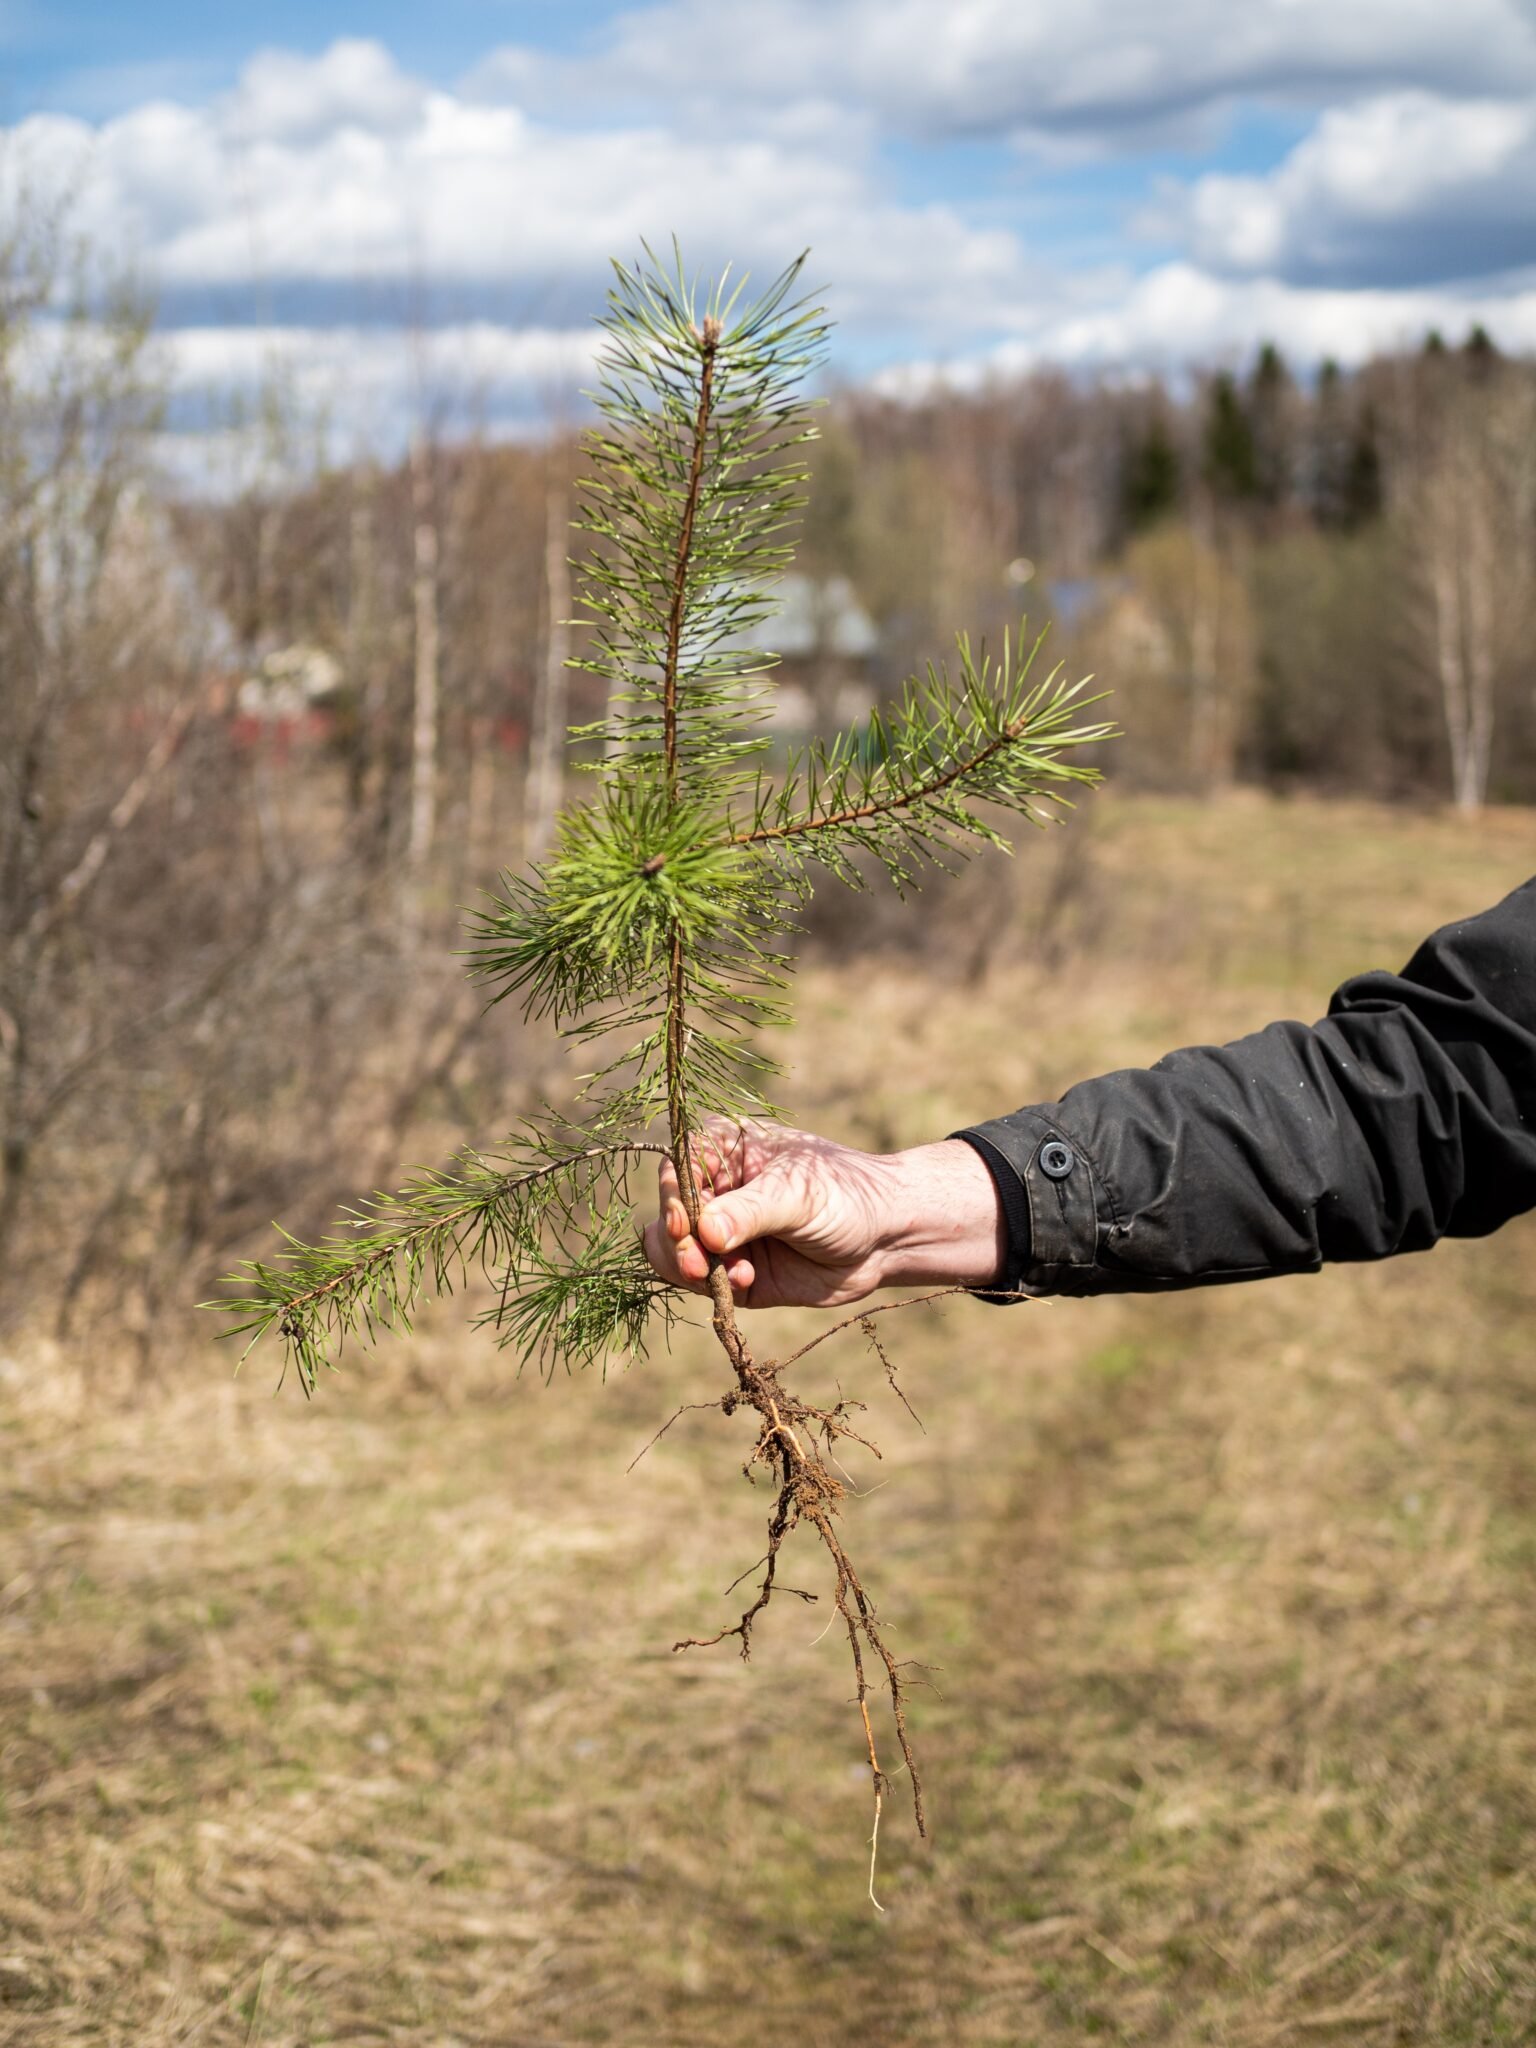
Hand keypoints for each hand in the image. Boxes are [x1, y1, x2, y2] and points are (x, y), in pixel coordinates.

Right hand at [641, 1116, 1006, 1309]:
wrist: (888, 1238)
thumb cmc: (848, 1194)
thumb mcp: (798, 1195)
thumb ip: (749, 1212)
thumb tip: (703, 1231)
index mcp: (725, 1151)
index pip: (675, 1170)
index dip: (672, 1199)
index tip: (686, 1225)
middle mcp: (717, 1192)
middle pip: (667, 1217)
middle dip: (678, 1245)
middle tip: (700, 1266)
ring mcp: (722, 1235)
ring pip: (674, 1254)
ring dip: (694, 1270)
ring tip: (732, 1276)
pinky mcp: (733, 1273)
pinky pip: (701, 1284)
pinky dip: (715, 1287)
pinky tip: (746, 1282)